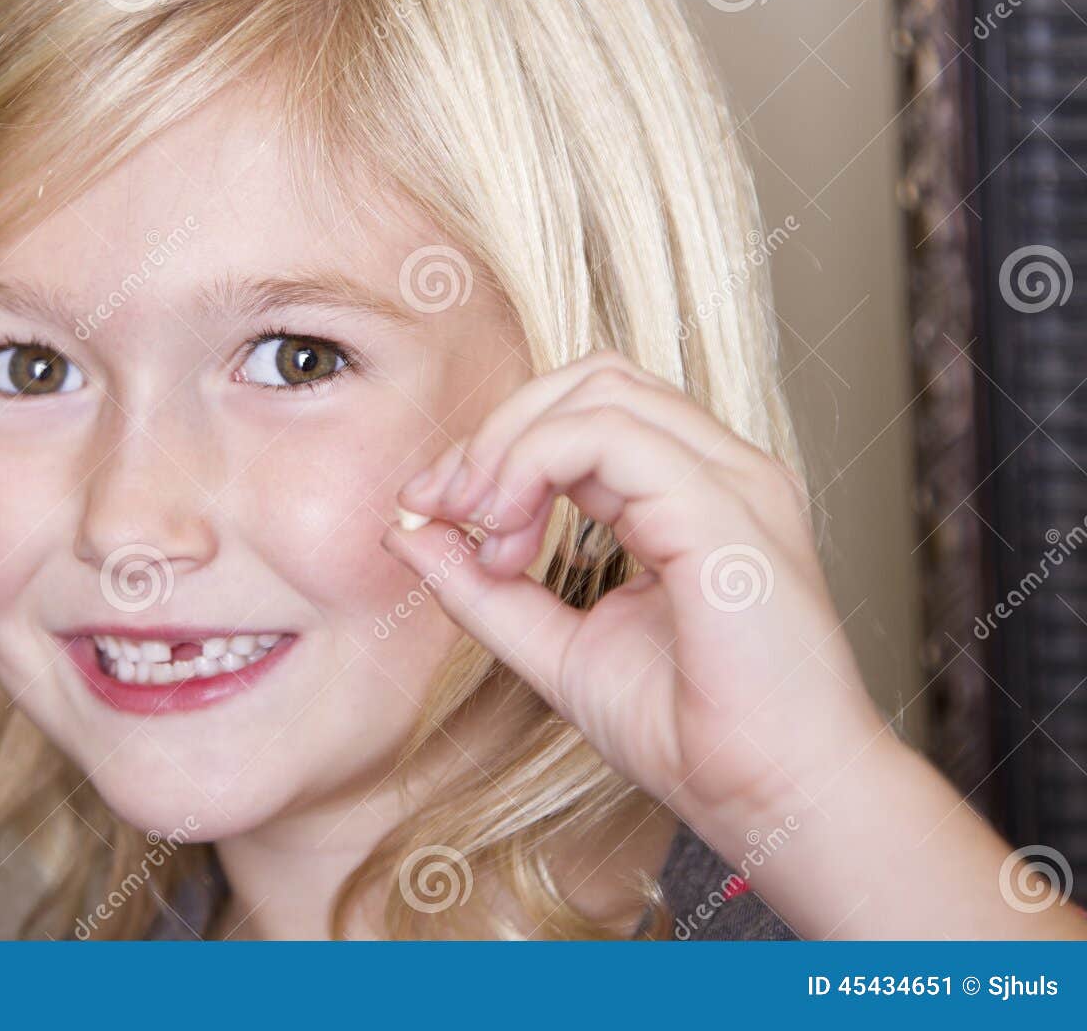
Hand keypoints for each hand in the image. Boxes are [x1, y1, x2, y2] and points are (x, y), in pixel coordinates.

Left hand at [381, 349, 885, 839]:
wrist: (774, 802)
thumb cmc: (691, 734)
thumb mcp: (554, 646)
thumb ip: (482, 587)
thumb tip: (406, 530)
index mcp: (695, 495)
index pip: (587, 412)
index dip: (497, 443)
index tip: (431, 510)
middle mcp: (722, 472)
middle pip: (589, 379)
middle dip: (495, 431)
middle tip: (440, 505)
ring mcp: (732, 482)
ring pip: (598, 390)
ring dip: (508, 448)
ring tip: (486, 533)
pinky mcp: (723, 511)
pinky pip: (610, 436)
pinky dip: (534, 465)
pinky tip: (508, 534)